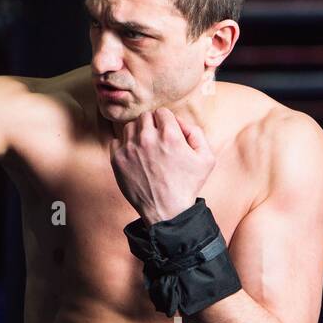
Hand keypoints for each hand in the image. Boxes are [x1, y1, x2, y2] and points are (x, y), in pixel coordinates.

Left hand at [110, 107, 215, 224]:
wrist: (166, 210)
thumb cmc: (188, 185)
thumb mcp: (206, 158)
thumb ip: (196, 132)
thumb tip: (179, 121)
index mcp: (169, 135)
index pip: (162, 112)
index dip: (167, 121)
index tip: (168, 133)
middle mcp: (147, 138)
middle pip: (145, 116)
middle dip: (152, 125)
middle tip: (157, 140)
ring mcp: (130, 149)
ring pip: (130, 127)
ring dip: (138, 133)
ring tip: (146, 148)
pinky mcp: (117, 160)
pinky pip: (116, 141)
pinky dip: (124, 146)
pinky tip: (135, 156)